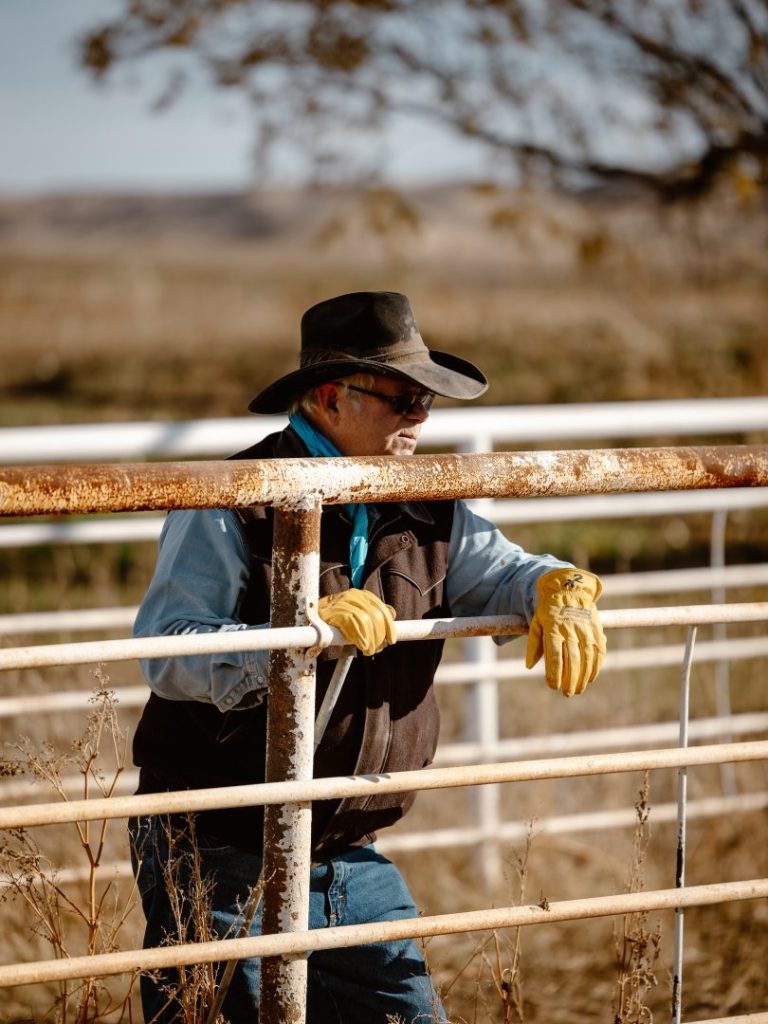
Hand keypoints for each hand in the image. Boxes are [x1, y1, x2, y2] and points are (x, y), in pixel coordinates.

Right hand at [318, 589, 396, 655]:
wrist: (309, 617)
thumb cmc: (336, 619)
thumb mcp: (357, 614)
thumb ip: (374, 613)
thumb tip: (393, 614)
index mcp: (361, 595)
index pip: (382, 609)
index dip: (389, 626)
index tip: (391, 640)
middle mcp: (353, 595)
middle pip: (375, 616)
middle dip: (379, 635)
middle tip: (375, 649)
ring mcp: (342, 601)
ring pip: (365, 620)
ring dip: (370, 638)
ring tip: (368, 650)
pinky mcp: (332, 611)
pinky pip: (351, 623)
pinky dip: (359, 636)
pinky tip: (361, 645)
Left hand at [525, 568, 605, 695]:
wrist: (568, 588)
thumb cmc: (548, 609)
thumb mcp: (536, 623)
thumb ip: (533, 644)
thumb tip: (528, 666)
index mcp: (554, 628)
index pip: (555, 656)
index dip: (554, 673)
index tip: (553, 686)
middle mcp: (571, 629)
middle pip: (573, 659)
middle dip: (571, 679)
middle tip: (567, 693)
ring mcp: (586, 629)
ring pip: (588, 657)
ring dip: (584, 676)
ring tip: (578, 689)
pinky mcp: (597, 628)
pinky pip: (599, 650)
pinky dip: (596, 666)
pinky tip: (591, 677)